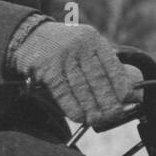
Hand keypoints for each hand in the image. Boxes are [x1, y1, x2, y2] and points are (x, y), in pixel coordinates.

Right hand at [9, 21, 133, 124]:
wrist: (28, 36)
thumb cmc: (63, 47)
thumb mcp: (84, 46)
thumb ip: (101, 64)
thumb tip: (125, 92)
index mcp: (93, 39)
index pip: (111, 64)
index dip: (121, 84)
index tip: (127, 99)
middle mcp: (79, 45)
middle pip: (97, 78)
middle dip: (108, 100)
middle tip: (114, 115)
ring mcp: (62, 56)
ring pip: (81, 87)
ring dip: (91, 108)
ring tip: (97, 120)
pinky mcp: (47, 68)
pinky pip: (62, 92)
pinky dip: (72, 107)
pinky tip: (79, 117)